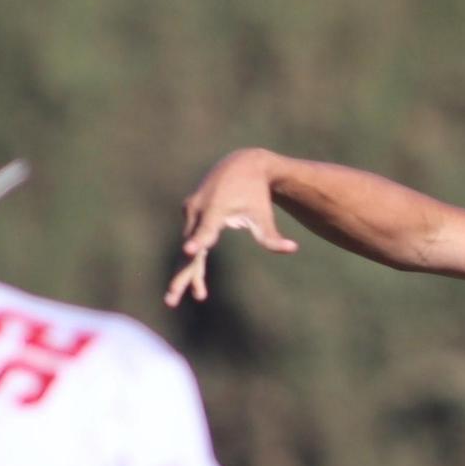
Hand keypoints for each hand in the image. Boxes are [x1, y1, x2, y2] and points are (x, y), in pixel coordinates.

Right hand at [165, 149, 299, 306]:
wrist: (241, 164)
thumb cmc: (255, 193)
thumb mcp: (263, 215)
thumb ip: (271, 236)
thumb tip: (293, 248)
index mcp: (215, 209)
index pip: (206, 229)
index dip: (198, 241)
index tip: (189, 250)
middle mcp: (198, 210)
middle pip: (189, 246)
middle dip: (181, 274)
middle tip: (171, 299)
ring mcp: (191, 212)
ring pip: (187, 247)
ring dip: (184, 274)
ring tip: (174, 301)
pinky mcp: (191, 216)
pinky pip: (190, 242)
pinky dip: (192, 262)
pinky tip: (197, 287)